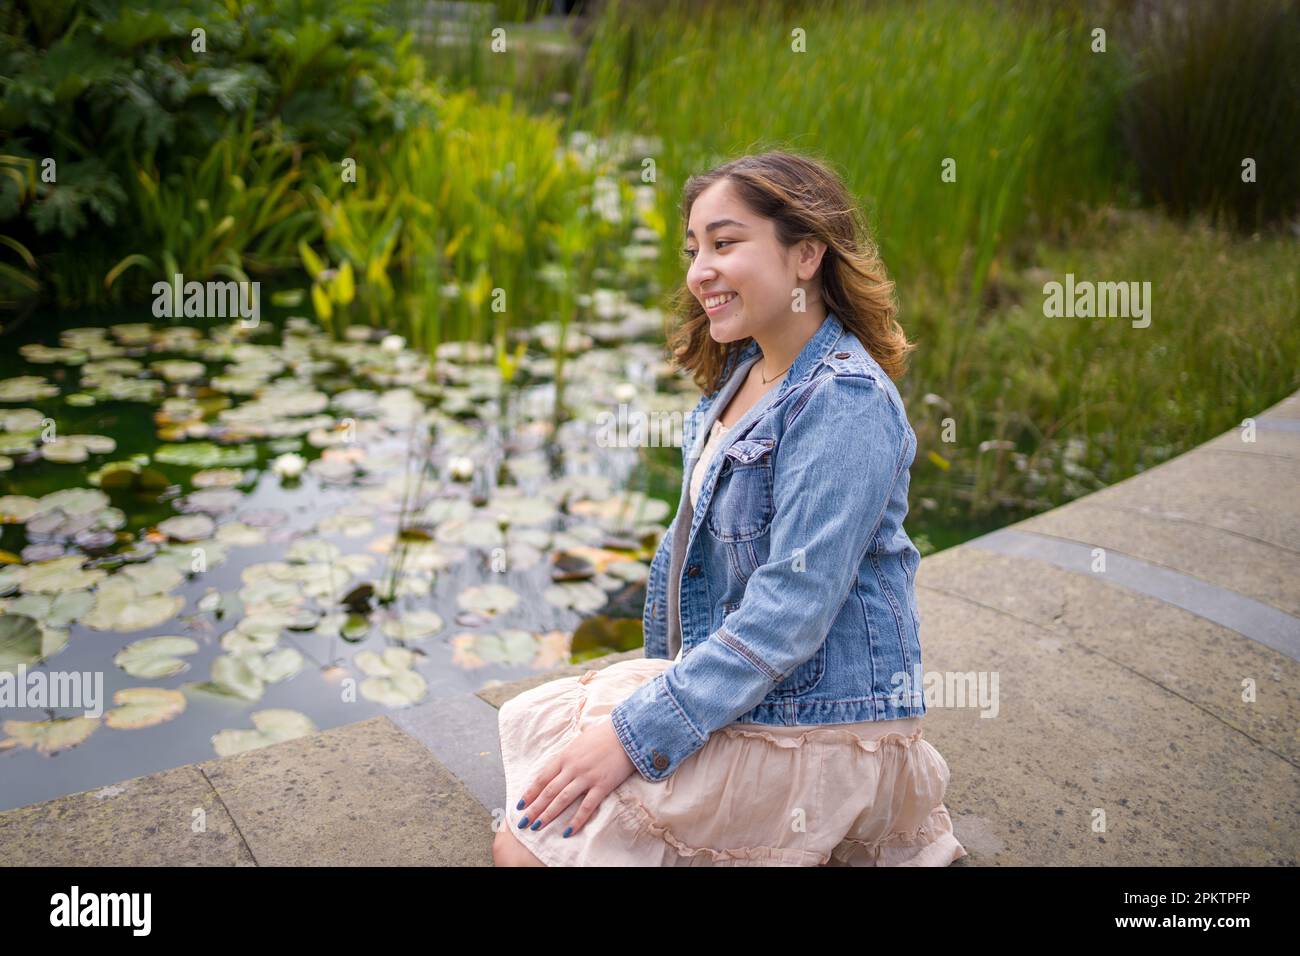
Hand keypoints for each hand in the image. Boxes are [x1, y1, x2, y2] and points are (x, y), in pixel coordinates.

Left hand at [514, 715, 637, 837]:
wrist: (627, 733)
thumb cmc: (602, 737)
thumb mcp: (578, 743)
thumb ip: (567, 757)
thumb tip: (556, 768)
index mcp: (565, 756)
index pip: (542, 778)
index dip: (530, 792)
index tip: (520, 805)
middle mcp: (572, 768)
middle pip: (548, 791)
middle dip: (534, 808)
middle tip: (523, 822)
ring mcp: (586, 777)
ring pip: (562, 799)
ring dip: (548, 814)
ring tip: (537, 826)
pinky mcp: (602, 785)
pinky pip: (586, 806)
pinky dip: (576, 820)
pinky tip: (568, 831)